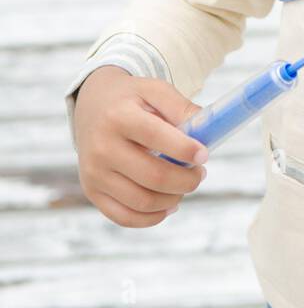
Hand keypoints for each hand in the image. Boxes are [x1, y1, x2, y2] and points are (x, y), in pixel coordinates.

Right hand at [73, 66, 207, 227]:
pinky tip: (169, 204)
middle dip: (186, 180)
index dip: (184, 149)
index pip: (155, 137)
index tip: (204, 154)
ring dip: (174, 199)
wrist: (90, 107)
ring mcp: (94, 173)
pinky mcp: (92, 191)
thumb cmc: (130, 99)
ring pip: (142, 202)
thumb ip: (181, 107)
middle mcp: (102, 147)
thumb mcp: (154, 89)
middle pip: (153, 176)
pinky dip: (153, 217)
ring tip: (184, 185)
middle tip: (199, 173)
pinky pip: (125, 217)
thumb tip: (208, 131)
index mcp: (119, 117)